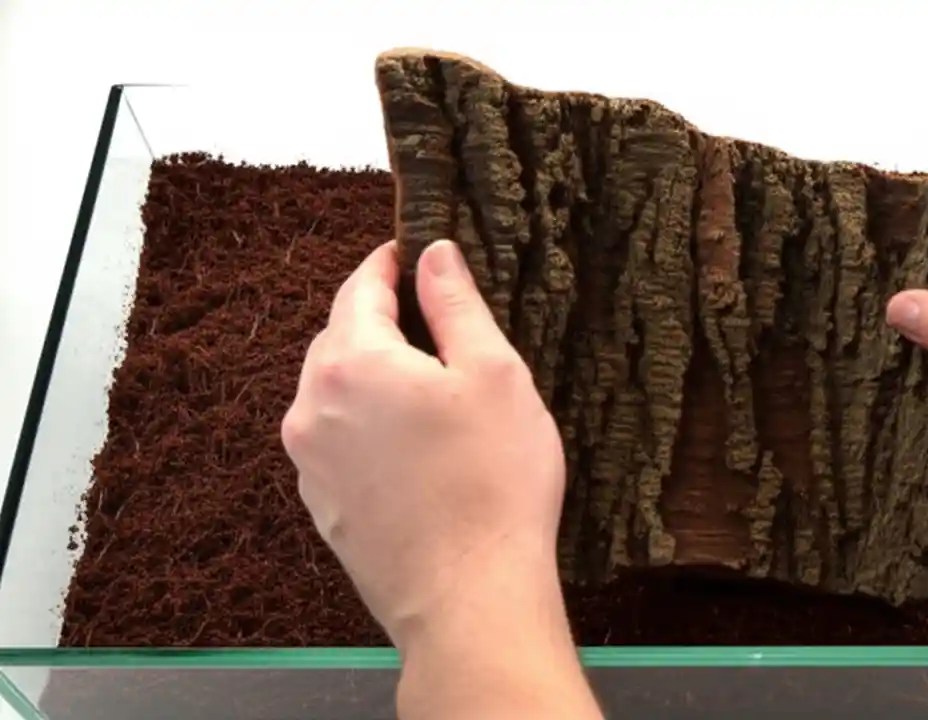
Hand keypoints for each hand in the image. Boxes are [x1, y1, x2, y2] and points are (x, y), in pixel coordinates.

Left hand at [281, 239, 565, 645]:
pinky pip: (335, 440)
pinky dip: (364, 423)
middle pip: (338, 337)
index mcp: (351, 364)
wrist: (469, 599)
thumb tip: (435, 254)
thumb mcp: (493, 374)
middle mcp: (311, 408)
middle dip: (379, 317)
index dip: (386, 263)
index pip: (358, 288)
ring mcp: (309, 462)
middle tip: (430, 316)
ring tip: (426, 383)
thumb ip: (456, 304)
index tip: (411, 251)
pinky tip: (411, 444)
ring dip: (370, 372)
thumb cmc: (493, 483)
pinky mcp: (320, 506)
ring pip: (332, 391)